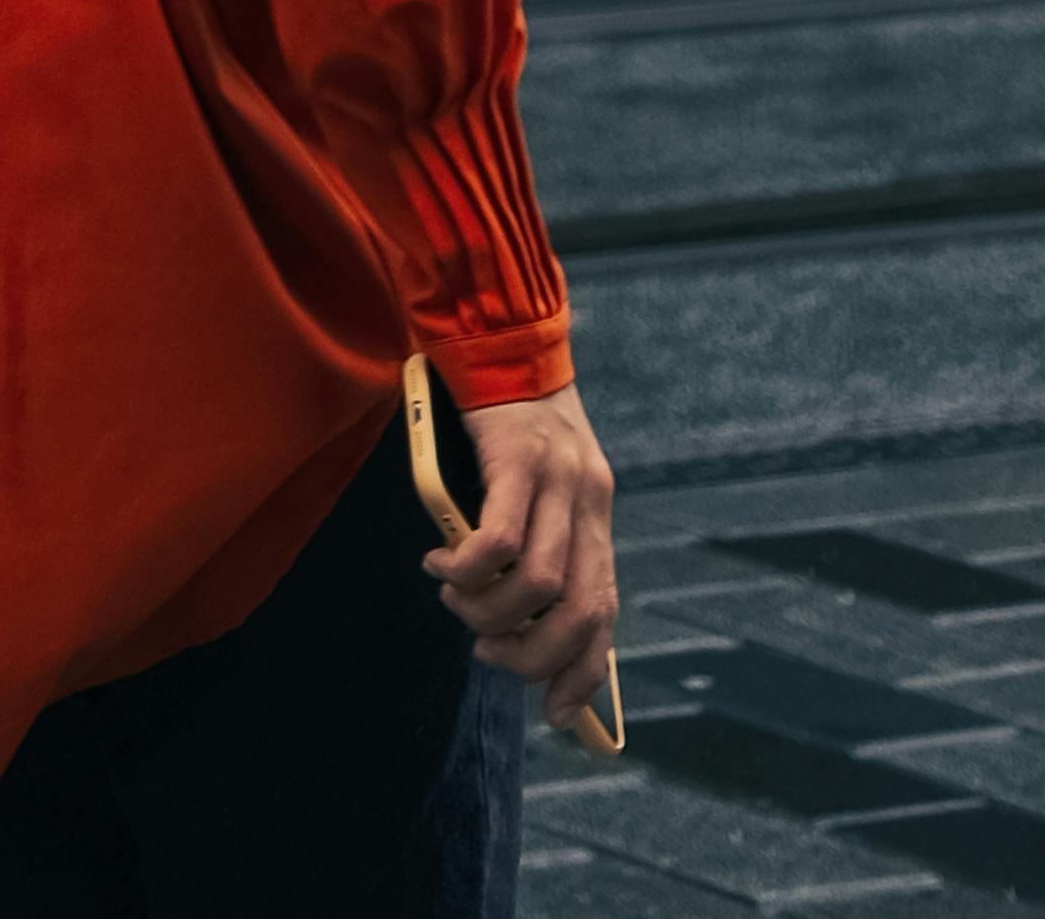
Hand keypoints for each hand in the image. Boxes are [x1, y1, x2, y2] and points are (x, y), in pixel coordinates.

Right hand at [439, 383, 619, 738]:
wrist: (495, 330)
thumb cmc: (505, 415)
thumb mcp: (536, 482)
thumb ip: (535, 539)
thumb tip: (516, 620)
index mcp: (597, 512)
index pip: (605, 612)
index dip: (583, 673)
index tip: (557, 714)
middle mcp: (588, 499)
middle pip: (577, 612)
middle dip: (530, 654)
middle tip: (486, 649)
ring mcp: (557, 477)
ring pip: (536, 585)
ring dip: (488, 611)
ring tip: (453, 598)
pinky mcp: (516, 455)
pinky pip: (497, 540)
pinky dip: (466, 569)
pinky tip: (440, 564)